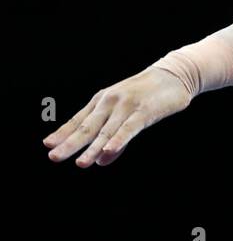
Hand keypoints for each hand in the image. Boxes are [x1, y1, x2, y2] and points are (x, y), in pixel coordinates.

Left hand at [43, 67, 193, 166]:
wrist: (175, 76)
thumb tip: (101, 161)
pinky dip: (118, 140)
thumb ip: (114, 138)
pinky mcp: (144, 111)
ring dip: (93, 149)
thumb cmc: (150, 96)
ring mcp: (126, 106)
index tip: (49, 145)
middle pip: (87, 127)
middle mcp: (109, 102)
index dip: (63, 133)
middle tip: (54, 157)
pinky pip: (128, 128)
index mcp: (102, 101)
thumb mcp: (128, 116)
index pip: (79, 120)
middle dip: (70, 143)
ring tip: (81, 164)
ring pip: (106, 131)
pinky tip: (109, 151)